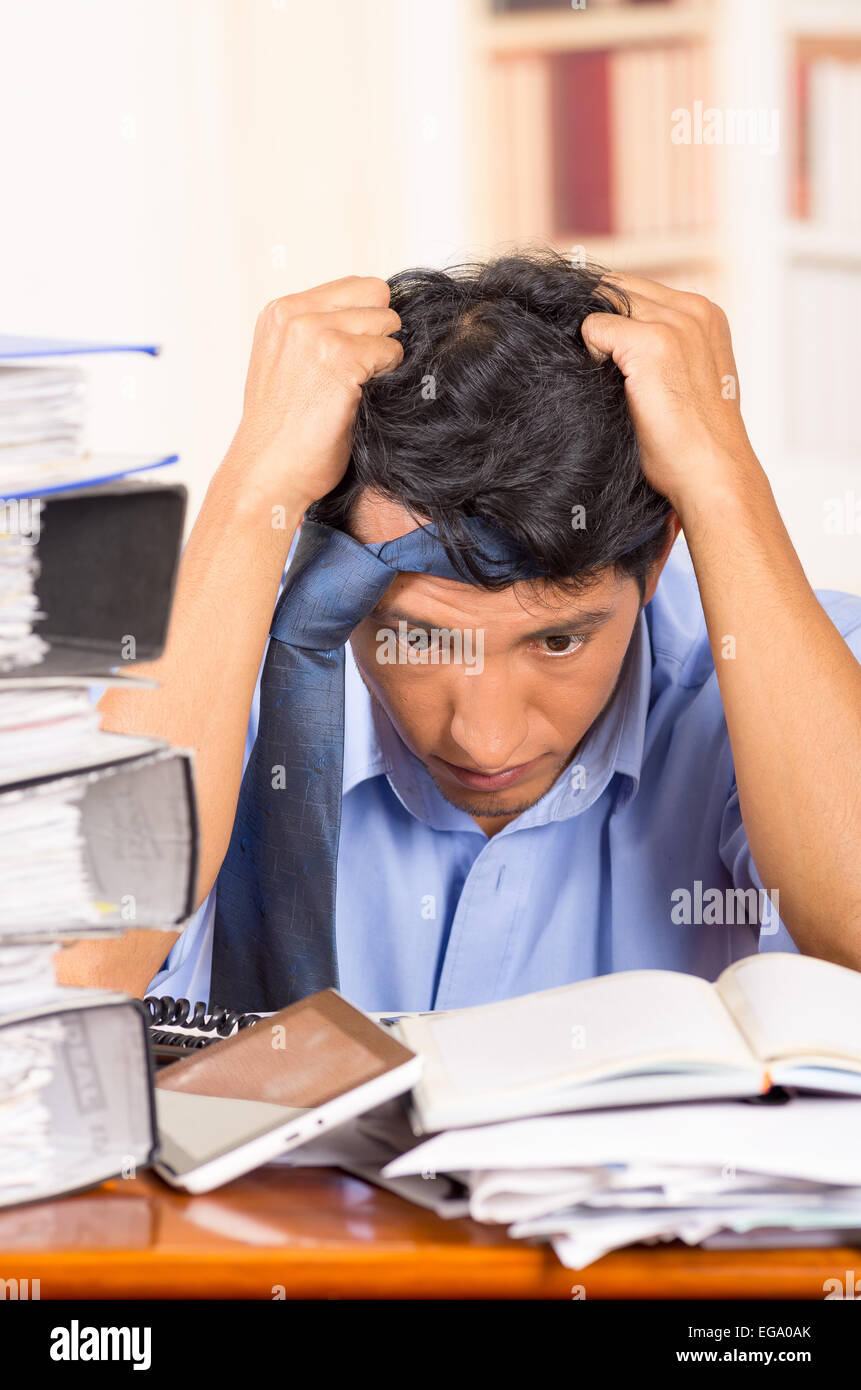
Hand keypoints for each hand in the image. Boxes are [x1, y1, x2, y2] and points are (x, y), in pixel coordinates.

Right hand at [228, 275, 402, 511]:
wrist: (268, 471)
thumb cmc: (280, 433)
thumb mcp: (285, 365)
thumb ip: (313, 335)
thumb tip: (366, 321)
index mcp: (279, 312)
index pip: (353, 287)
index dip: (366, 319)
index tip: (357, 352)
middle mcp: (296, 314)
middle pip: (376, 295)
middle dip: (379, 331)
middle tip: (363, 371)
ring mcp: (317, 333)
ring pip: (388, 322)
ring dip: (384, 356)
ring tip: (359, 388)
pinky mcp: (341, 358)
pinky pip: (391, 352)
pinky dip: (387, 375)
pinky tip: (363, 398)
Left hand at [581, 274, 761, 515]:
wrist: (711, 471)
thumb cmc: (693, 440)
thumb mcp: (687, 377)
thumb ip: (663, 346)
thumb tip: (612, 338)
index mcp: (705, 315)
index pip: (638, 289)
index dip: (615, 319)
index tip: (614, 358)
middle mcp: (693, 309)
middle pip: (618, 287)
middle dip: (602, 323)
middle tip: (606, 371)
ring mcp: (674, 322)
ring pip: (605, 303)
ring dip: (599, 341)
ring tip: (617, 384)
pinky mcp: (651, 341)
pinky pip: (593, 327)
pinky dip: (591, 355)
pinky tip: (613, 387)